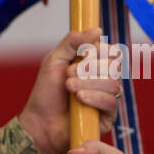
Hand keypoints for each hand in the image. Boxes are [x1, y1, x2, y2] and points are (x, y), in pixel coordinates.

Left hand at [17, 29, 123, 153]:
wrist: (40, 123)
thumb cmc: (46, 94)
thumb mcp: (54, 60)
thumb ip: (73, 42)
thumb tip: (98, 30)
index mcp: (93, 66)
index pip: (110, 52)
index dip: (100, 51)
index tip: (83, 54)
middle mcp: (102, 81)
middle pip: (113, 66)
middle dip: (90, 68)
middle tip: (68, 75)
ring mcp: (106, 99)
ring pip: (113, 83)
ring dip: (90, 83)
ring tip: (69, 87)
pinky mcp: (107, 117)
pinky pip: (112, 102)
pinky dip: (96, 97)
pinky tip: (80, 98)